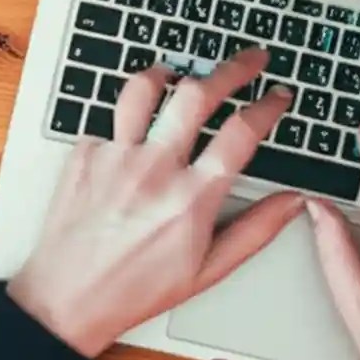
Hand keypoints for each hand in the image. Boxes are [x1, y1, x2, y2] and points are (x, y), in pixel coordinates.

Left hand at [10, 49, 305, 357]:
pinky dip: (126, 121)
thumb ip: (256, 231)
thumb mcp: (207, 271)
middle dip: (233, 68)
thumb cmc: (135, 290)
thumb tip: (293, 202)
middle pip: (199, 94)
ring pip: (146, 89)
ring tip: (180, 74)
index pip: (241, 133)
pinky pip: (110, 121)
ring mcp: (115, 157)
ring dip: (169, 73)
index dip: (268, 106)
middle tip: (249, 60)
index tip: (278, 95)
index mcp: (191, 199)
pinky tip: (132, 135)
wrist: (67, 299)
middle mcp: (154, 170)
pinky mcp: (83, 155)